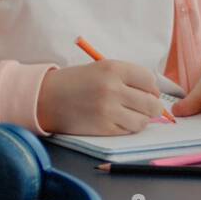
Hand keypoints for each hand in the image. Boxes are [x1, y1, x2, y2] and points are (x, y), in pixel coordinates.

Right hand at [36, 60, 167, 134]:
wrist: (46, 98)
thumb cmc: (75, 82)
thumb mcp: (101, 68)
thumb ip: (127, 77)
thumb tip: (154, 94)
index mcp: (113, 68)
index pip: (150, 80)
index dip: (152, 88)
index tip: (148, 92)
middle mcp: (113, 88)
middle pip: (152, 103)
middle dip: (152, 107)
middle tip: (145, 107)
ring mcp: (109, 110)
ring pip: (144, 120)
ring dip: (141, 119)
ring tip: (130, 114)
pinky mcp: (104, 128)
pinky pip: (129, 130)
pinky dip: (128, 127)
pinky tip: (118, 121)